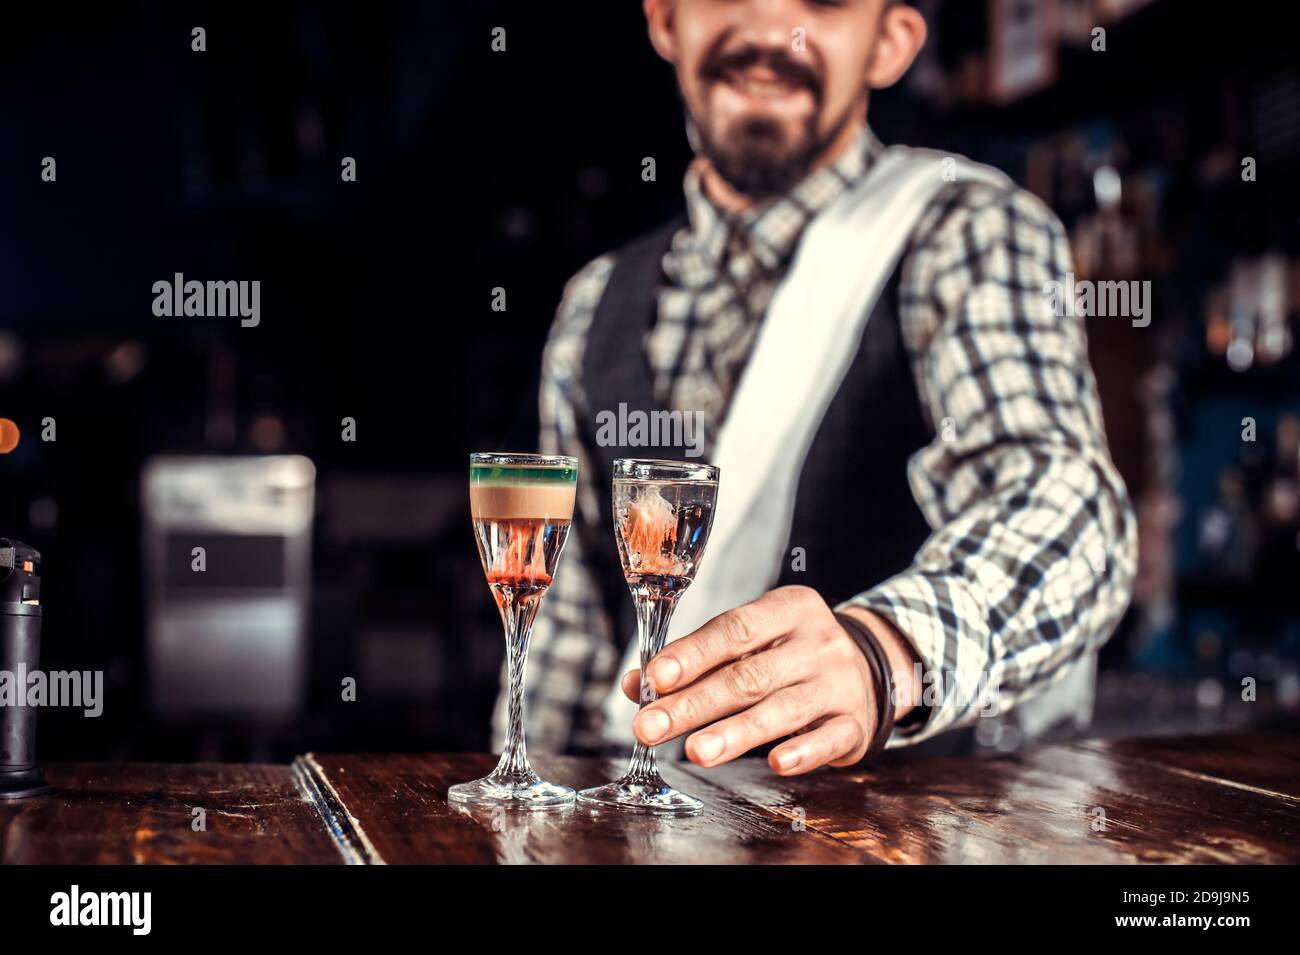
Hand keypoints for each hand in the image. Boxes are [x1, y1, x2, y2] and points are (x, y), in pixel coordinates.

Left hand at [619, 585, 917, 774]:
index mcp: (788, 609)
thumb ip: (698, 660)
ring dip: (736, 733)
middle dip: (695, 704)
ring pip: (782, 709)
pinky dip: (803, 752)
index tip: (655, 678)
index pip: (734, 629)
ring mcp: (839, 683)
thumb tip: (637, 686)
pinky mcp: (856, 723)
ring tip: (696, 752)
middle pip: (749, 675)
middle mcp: (817, 642)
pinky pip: (829, 739)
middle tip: (651, 726)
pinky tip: (777, 763)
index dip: (692, 654)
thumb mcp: (753, 642)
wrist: (871, 667)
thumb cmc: (791, 654)